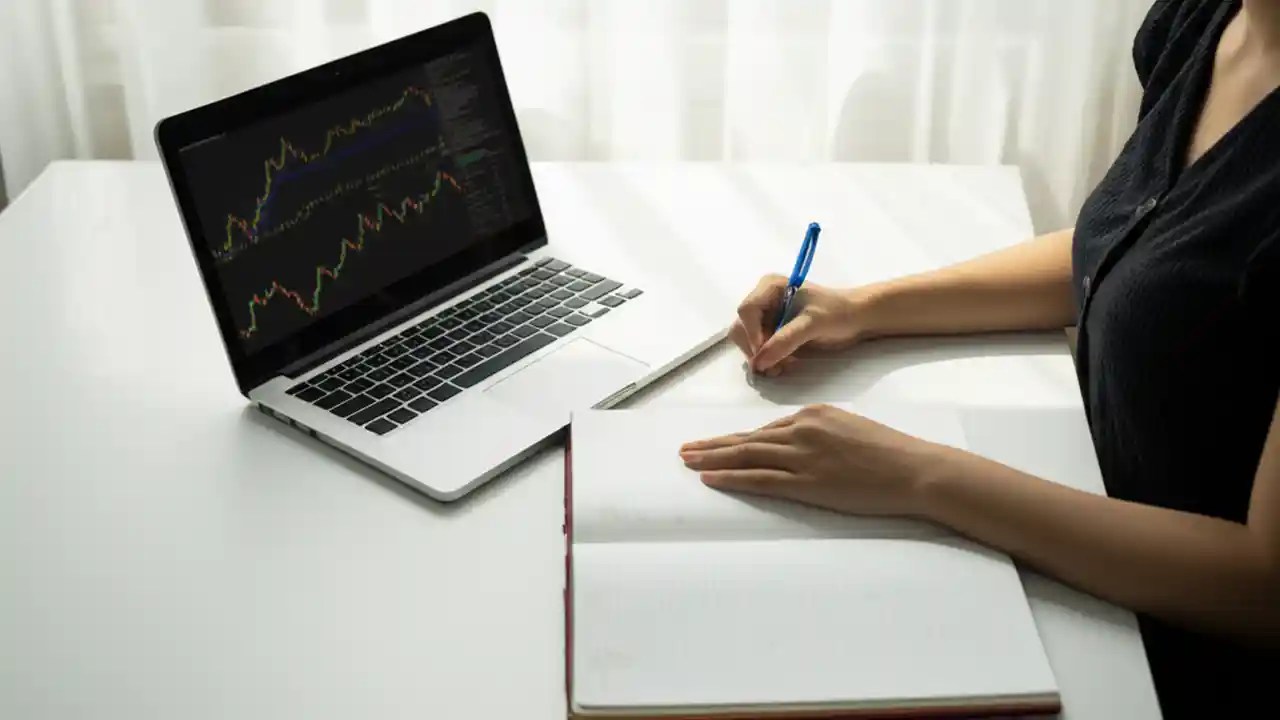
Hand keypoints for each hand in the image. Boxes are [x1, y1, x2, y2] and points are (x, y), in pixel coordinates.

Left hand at [678, 404, 949, 517]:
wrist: (913, 469)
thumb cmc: (890, 452)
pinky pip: (759, 479)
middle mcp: (802, 429)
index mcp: (813, 414)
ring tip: (689, 461)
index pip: (767, 428)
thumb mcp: (850, 428)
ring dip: (713, 458)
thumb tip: (798, 442)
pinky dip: (731, 478)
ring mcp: (802, 456)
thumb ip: (821, 432)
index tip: (718, 443)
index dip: (738, 439)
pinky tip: (711, 477)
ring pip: (747, 455)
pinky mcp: (806, 482)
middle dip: (714, 444)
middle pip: (748, 439)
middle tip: (686, 449)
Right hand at [731, 275, 867, 375]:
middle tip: (773, 367)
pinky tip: (783, 365)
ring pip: (747, 341)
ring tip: (780, 368)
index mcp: (769, 287)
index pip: (746, 311)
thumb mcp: (812, 324)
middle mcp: (763, 300)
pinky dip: (767, 360)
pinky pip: (758, 349)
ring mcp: (766, 318)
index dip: (752, 334)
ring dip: (760, 358)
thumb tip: (759, 362)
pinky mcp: (773, 333)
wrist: (856, 319)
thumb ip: (785, 340)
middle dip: (755, 349)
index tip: (765, 354)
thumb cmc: (837, 313)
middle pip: (741, 327)